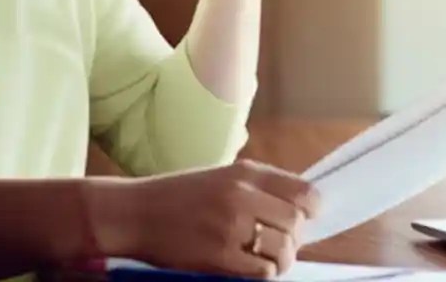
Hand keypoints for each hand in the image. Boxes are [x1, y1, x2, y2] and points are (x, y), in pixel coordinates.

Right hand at [90, 159, 320, 278]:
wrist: (134, 213)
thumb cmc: (179, 196)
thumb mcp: (222, 177)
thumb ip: (259, 188)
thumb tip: (299, 209)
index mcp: (246, 173)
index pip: (305, 192)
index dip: (311, 210)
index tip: (303, 218)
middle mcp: (242, 196)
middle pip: (297, 223)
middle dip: (294, 237)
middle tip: (278, 242)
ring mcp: (231, 227)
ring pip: (283, 250)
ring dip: (280, 259)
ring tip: (264, 258)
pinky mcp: (219, 257)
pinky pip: (262, 272)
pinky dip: (262, 273)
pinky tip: (248, 268)